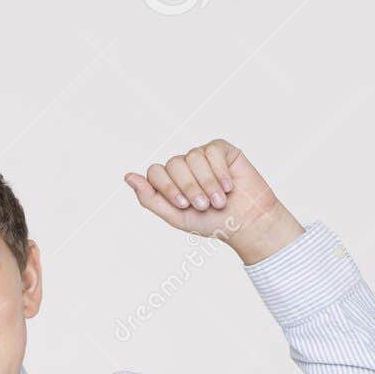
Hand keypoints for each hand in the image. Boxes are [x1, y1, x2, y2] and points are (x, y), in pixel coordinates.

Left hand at [125, 141, 300, 260]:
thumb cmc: (213, 223)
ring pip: (193, 157)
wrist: (247, 223)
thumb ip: (151, 199)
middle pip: (174, 164)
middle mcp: (184, 166)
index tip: (184, 206)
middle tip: (204, 206)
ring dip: (207, 183)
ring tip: (219, 200)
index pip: (155, 172)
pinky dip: (219, 171)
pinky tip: (228, 186)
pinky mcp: (222, 149)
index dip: (168, 187)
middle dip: (189, 188)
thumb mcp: (176, 217)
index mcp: (170, 181)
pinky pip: (212, 151)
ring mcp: (202, 156)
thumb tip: (128, 177)